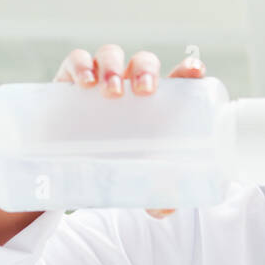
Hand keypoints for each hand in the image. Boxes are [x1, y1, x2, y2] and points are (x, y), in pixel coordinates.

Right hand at [52, 43, 206, 217]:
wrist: (69, 164)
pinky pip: (76, 61)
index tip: (195, 71)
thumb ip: (155, 195)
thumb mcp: (138, 179)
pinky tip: (84, 82)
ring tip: (111, 92)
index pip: (178, 78)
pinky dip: (80, 65)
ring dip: (114, 66)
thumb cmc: (116, 163)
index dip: (188, 69)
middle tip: (145, 92)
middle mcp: (130, 85)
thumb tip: (164, 208)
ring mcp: (101, 80)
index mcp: (157, 102)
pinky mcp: (69, 80)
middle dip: (146, 70)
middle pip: (144, 63)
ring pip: (111, 56)